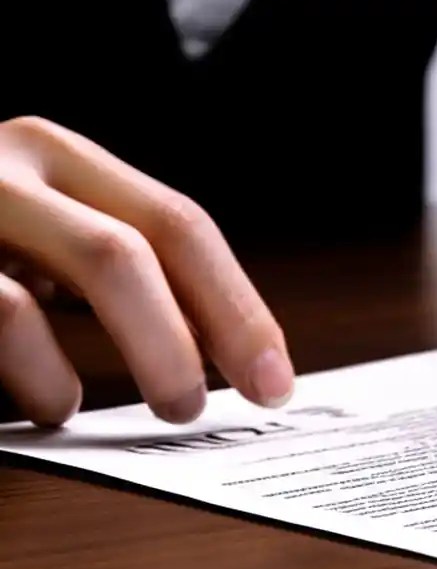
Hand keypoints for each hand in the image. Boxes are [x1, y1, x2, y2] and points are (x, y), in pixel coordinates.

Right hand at [0, 116, 293, 426]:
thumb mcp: (47, 238)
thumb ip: (118, 274)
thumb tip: (224, 348)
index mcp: (62, 159)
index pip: (178, 225)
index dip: (237, 308)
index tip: (277, 380)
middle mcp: (5, 166)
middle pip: (127, 250)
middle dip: (183, 341)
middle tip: (199, 408)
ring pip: (34, 296)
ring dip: (83, 371)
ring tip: (96, 409)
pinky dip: (25, 378)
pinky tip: (45, 405)